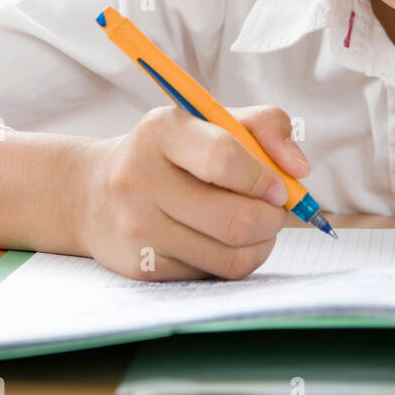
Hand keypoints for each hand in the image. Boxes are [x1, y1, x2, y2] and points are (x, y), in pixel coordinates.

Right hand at [82, 103, 308, 279]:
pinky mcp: (141, 267)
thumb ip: (265, 126)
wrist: (94, 192)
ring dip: (261, 244)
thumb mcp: (211, 120)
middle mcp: (139, 178)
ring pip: (230, 256)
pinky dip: (234, 260)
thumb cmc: (170, 152)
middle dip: (273, 220)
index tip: (280, 186)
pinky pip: (212, 275)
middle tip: (277, 211)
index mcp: (160, 130)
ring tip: (257, 226)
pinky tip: (225, 241)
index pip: (224, 159)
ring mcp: (136, 228)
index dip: (264, 179)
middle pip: (234, 220)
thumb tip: (299, 168)